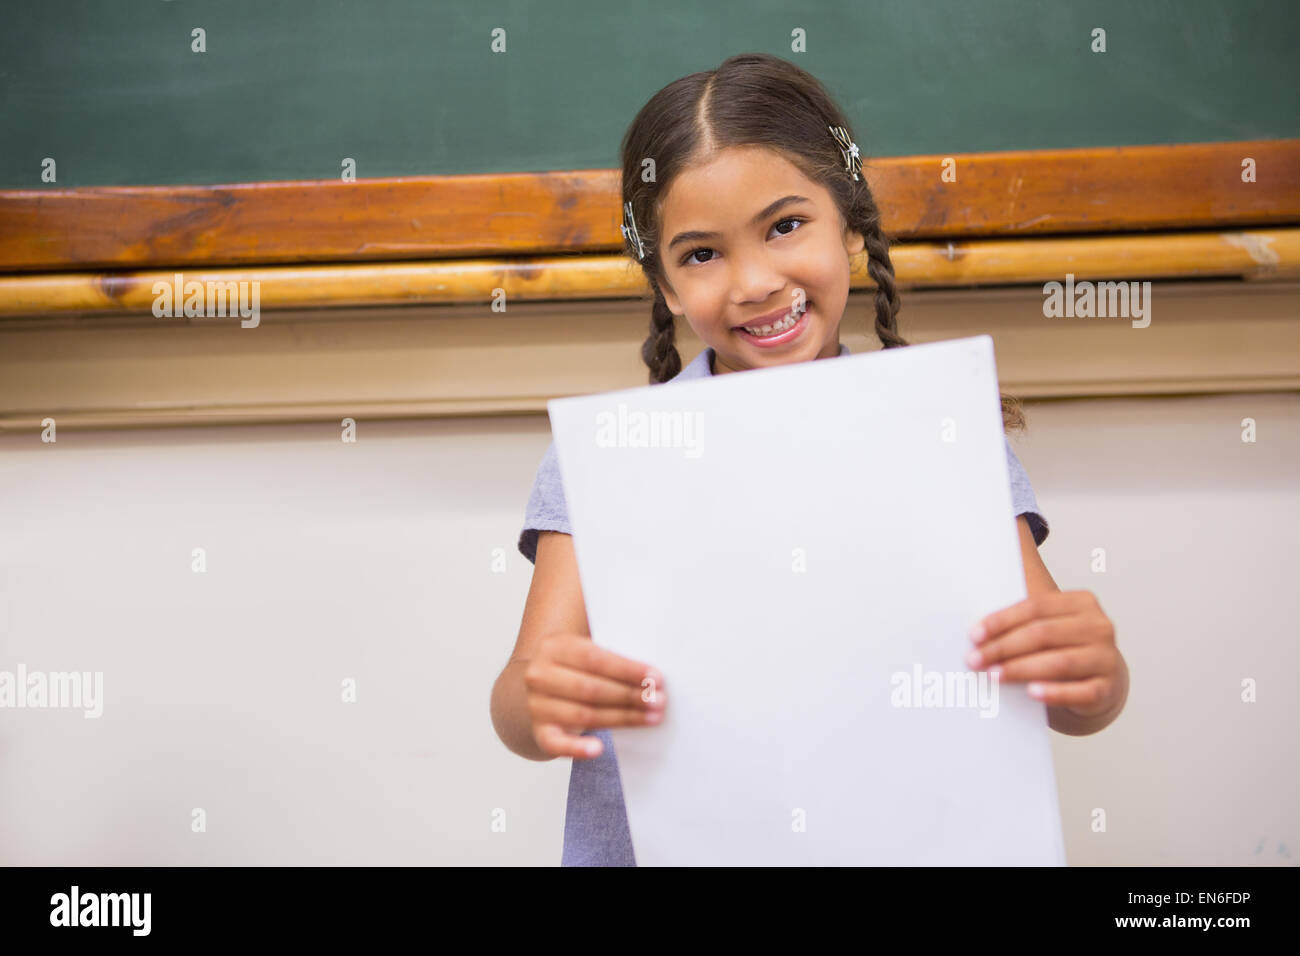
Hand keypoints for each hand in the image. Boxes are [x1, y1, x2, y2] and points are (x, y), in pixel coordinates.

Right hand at [522, 633, 666, 759]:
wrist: (540, 690)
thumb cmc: (575, 669)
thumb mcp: (583, 652)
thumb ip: (609, 657)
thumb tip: (651, 674)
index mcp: (554, 647)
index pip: (594, 658)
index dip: (627, 669)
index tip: (656, 678)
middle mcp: (540, 675)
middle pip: (590, 688)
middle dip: (630, 695)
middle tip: (659, 700)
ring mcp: (537, 705)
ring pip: (584, 715)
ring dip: (622, 718)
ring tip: (650, 718)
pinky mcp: (539, 732)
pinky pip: (558, 744)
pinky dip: (578, 748)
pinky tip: (599, 749)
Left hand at [966, 590, 1124, 720]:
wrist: (1102, 681)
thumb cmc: (1063, 650)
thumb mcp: (1049, 629)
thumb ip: (1022, 623)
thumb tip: (976, 632)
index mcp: (1082, 602)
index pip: (1035, 607)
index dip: (1002, 620)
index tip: (974, 635)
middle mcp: (1099, 627)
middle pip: (1043, 634)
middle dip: (1003, 647)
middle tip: (975, 660)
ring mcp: (1106, 658)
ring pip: (1059, 662)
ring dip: (1020, 669)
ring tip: (993, 675)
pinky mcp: (1108, 689)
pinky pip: (1079, 692)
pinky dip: (1054, 692)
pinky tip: (1031, 692)